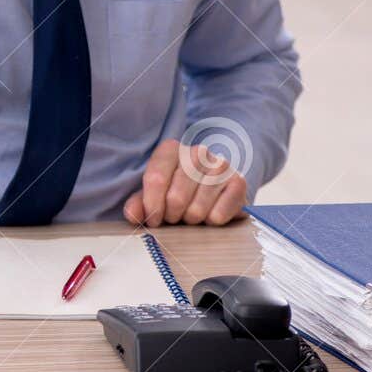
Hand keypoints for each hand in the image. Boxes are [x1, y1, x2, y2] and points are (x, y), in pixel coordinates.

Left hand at [122, 139, 246, 227]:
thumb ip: (139, 204)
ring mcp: (220, 165)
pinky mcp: (238, 182)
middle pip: (175, 198)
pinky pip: (218, 215)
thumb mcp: (154, 195)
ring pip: (197, 209)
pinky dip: (211, 222)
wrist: (216, 192)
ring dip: (191, 220)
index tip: (153, 220)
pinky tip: (210, 215)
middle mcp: (197, 152)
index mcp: (171, 149)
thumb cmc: (179, 192)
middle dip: (172, 216)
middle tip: (175, 217)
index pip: (155, 179)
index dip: (152, 206)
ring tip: (191, 215)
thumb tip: (133, 215)